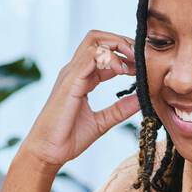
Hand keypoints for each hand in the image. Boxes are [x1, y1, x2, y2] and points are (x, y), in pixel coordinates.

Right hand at [19, 30, 140, 169]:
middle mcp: (76, 71)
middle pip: (99, 39)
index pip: (105, 54)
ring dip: (118, 45)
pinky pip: (90, 56)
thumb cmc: (67, 138)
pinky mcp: (70, 81)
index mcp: (82, 78)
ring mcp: (71, 74)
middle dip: (123, 41)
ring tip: (135, 62)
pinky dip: (109, 58)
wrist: (48, 152)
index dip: (126, 55)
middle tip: (142, 56)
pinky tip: (122, 71)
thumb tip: (142, 99)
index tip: (143, 66)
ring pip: (95, 41)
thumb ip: (120, 109)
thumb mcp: (102, 122)